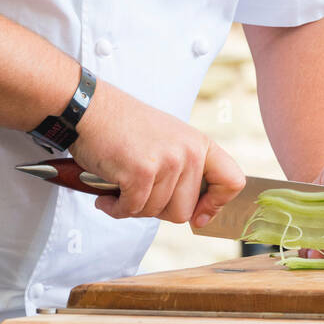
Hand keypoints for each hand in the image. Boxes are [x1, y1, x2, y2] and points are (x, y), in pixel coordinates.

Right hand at [70, 77, 244, 225]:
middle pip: (184, 211)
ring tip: (121, 185)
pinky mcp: (141, 172)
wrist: (91, 108)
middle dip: (157, 209)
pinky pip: (132, 210)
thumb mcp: (170, 140)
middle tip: (139, 192)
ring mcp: (167, 161)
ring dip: (133, 206)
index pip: (232, 182)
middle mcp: (189, 152)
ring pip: (156, 213)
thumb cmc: (125, 126)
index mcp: (200, 144)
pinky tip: (107, 196)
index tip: (199, 215)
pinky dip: (116, 208)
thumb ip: (186, 170)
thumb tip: (198, 213)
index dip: (217, 205)